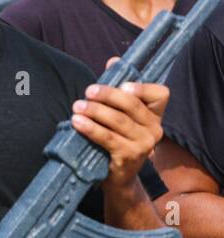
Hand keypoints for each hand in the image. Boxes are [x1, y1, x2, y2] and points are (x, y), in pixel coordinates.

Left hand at [73, 68, 167, 190]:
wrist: (117, 176)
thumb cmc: (115, 138)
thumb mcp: (118, 114)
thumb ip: (117, 88)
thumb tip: (113, 60)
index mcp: (154, 114)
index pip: (160, 94)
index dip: (143, 88)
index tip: (123, 85)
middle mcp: (155, 128)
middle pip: (132, 105)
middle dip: (108, 95)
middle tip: (88, 91)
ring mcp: (144, 144)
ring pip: (118, 121)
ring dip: (95, 111)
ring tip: (77, 106)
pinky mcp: (129, 157)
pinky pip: (108, 138)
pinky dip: (90, 128)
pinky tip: (77, 122)